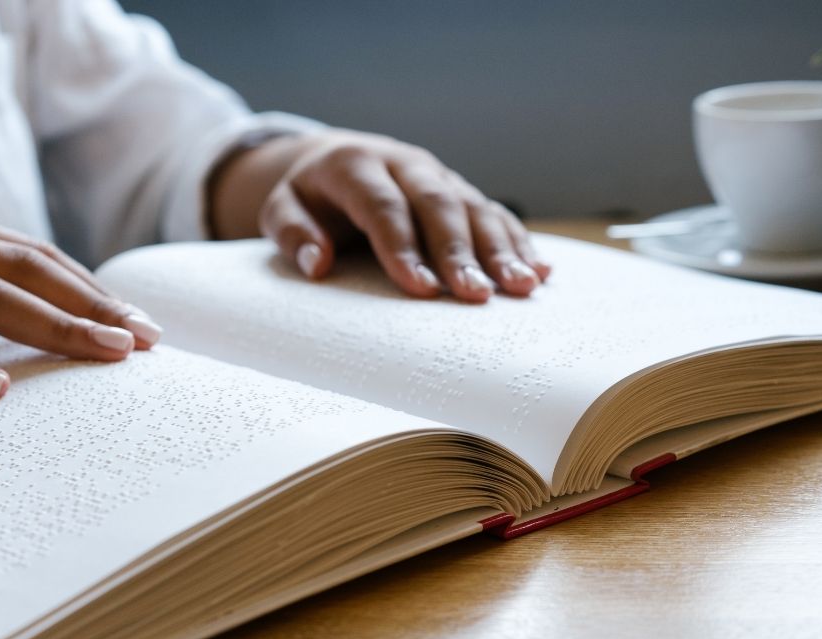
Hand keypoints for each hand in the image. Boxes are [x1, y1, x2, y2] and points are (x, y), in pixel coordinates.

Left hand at [210, 129, 549, 301]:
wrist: (337, 158)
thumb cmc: (309, 197)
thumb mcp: (282, 208)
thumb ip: (293, 233)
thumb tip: (318, 263)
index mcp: (357, 165)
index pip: (383, 206)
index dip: (402, 247)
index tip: (419, 288)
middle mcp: (406, 165)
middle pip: (437, 206)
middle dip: (459, 252)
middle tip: (476, 296)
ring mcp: (439, 176)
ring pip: (475, 208)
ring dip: (500, 249)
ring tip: (520, 287)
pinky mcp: (461, 190)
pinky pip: (494, 213)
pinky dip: (518, 242)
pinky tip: (539, 271)